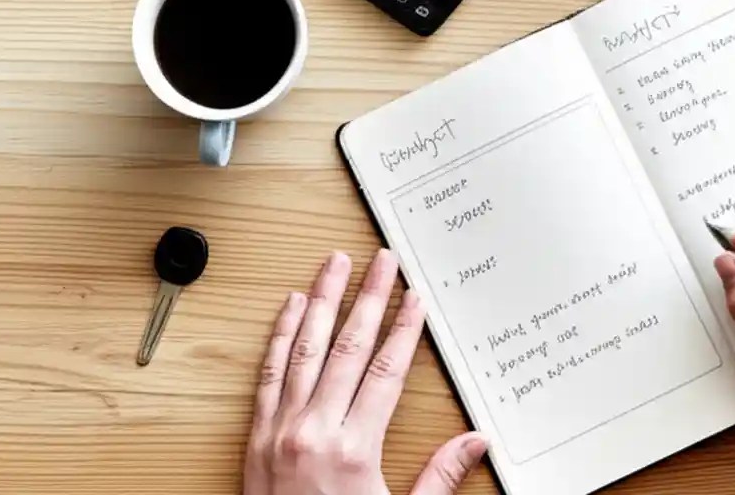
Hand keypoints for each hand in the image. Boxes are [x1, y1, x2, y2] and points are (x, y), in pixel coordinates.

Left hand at [245, 250, 486, 494]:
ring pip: (305, 350)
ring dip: (322, 302)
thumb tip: (477, 443)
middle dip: (368, 298)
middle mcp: (315, 432)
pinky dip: (281, 337)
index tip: (414, 298)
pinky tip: (292, 308)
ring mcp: (281, 431)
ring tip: (334, 265)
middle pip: (349, 348)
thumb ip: (439, 477)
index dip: (404, 329)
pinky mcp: (257, 438)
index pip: (386, 371)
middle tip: (381, 262)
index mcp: (356, 449)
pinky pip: (270, 374)